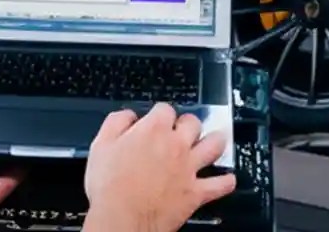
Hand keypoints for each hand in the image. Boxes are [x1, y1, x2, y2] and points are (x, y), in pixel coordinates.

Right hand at [83, 103, 236, 231]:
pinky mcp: (196, 192)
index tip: (156, 118)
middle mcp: (176, 145)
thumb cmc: (110, 188)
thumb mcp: (101, 145)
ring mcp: (189, 168)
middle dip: (188, 124)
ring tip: (214, 140)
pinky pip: (220, 185)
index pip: (165, 109)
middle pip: (193, 123)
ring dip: (216, 142)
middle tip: (183, 129)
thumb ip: (116, 123)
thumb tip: (127, 115)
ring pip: (214, 146)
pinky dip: (226, 182)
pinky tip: (228, 179)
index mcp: (153, 130)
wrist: (122, 219)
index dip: (160, 113)